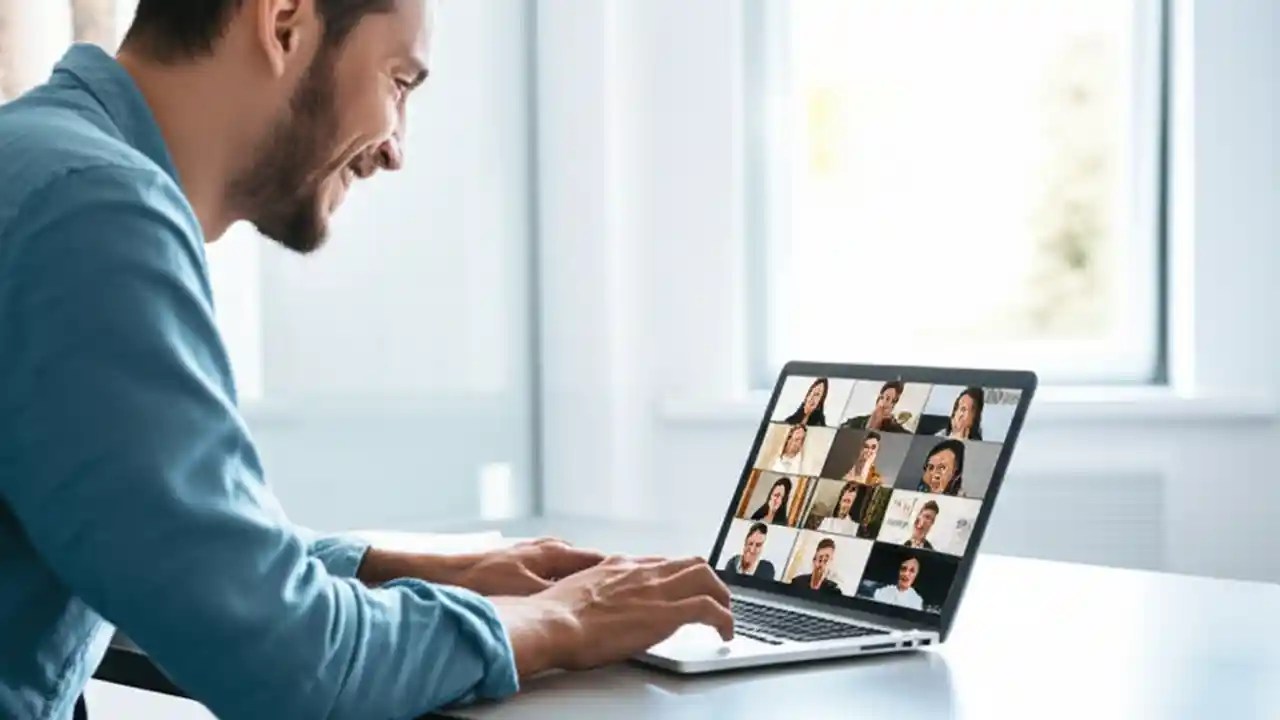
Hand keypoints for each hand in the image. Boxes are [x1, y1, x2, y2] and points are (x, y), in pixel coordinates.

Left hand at [452, 538, 605, 595]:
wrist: (444, 574)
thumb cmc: (484, 582)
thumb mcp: (530, 594)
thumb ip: (561, 595)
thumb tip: (588, 598)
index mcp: (555, 553)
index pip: (599, 560)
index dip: (617, 572)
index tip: (633, 582)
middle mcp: (546, 548)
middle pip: (585, 563)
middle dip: (601, 577)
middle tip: (617, 593)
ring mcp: (531, 554)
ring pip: (567, 567)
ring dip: (579, 580)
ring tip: (591, 597)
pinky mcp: (517, 563)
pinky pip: (550, 572)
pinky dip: (559, 582)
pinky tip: (555, 597)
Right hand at [492, 555, 733, 677]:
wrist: (553, 623)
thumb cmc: (555, 615)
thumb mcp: (575, 592)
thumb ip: (592, 592)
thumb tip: (590, 605)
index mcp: (619, 566)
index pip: (660, 562)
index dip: (676, 575)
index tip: (680, 587)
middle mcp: (641, 571)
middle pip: (689, 562)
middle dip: (706, 580)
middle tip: (712, 598)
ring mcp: (656, 589)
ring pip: (706, 577)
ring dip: (721, 596)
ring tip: (724, 615)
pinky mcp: (666, 613)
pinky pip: (709, 609)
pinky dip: (725, 620)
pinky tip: (725, 633)